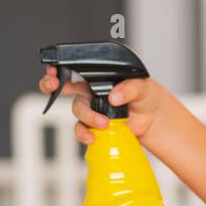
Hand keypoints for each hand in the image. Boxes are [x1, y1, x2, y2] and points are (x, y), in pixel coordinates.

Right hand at [39, 66, 163, 144]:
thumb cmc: (147, 95)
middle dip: (51, 84)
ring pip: (78, 110)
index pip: (76, 69)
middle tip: (51, 85)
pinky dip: (85, 134)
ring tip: (103, 123)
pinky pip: (82, 129)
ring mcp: (92, 108)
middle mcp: (91, 91)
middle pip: (64, 86)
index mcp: (100, 76)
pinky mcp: (95, 125)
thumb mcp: (143, 86)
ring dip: (87, 116)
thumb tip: (114, 96)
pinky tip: (92, 137)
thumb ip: (130, 87)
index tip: (54, 70)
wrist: (154, 119)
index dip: (61, 68)